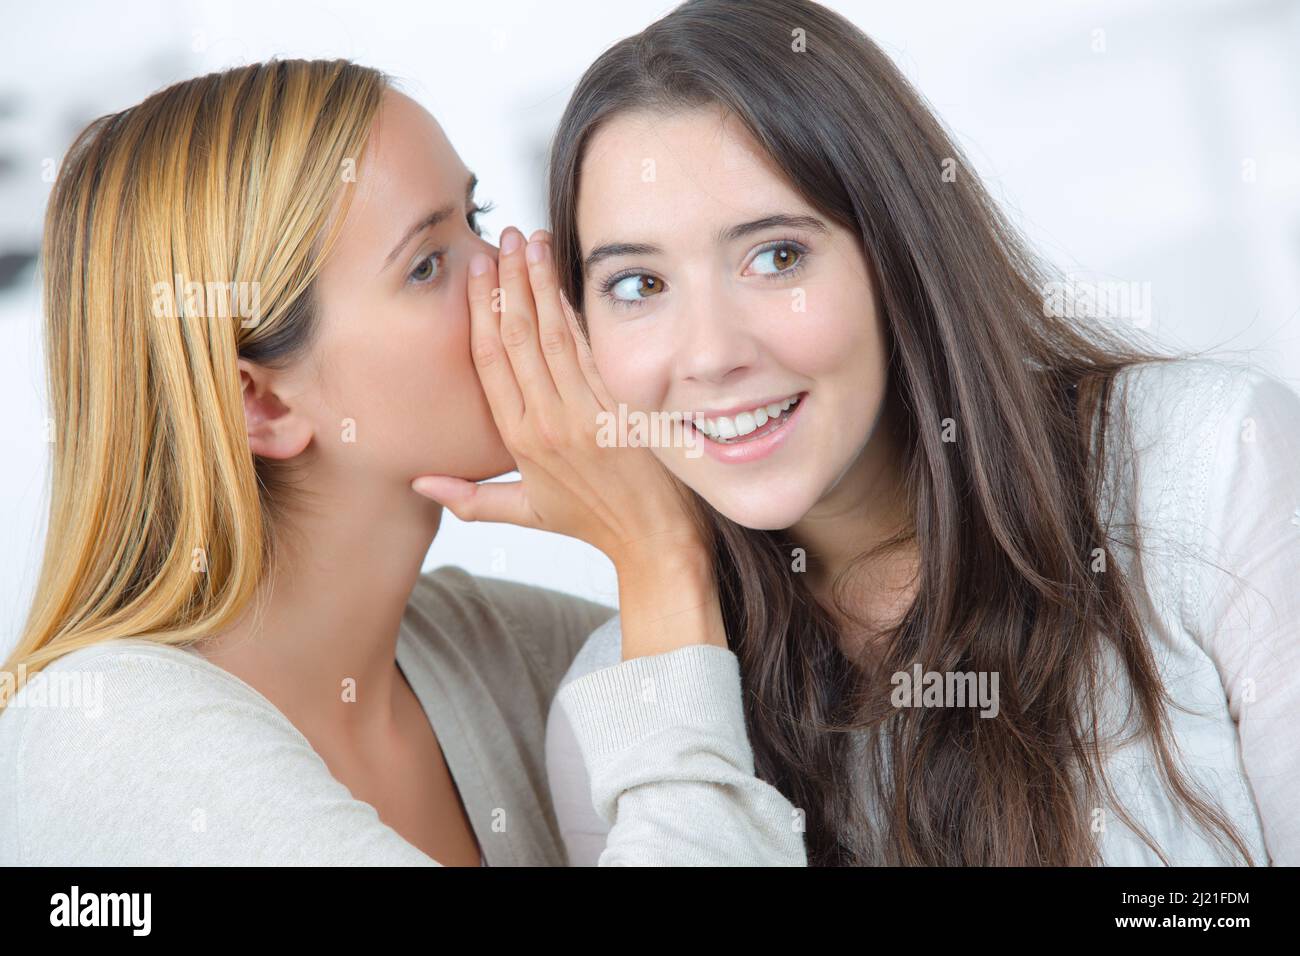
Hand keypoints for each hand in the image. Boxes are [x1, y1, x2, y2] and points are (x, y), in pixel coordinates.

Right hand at [411, 225, 705, 575]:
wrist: (654, 538)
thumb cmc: (593, 521)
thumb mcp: (527, 512)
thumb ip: (469, 497)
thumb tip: (418, 484)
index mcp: (521, 440)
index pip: (490, 362)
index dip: (479, 311)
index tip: (475, 272)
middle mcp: (550, 422)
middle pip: (519, 339)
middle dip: (508, 282)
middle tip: (502, 237)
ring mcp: (589, 413)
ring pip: (556, 337)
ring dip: (541, 285)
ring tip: (532, 242)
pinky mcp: (624, 407)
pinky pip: (595, 352)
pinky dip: (581, 314)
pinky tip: (570, 280)